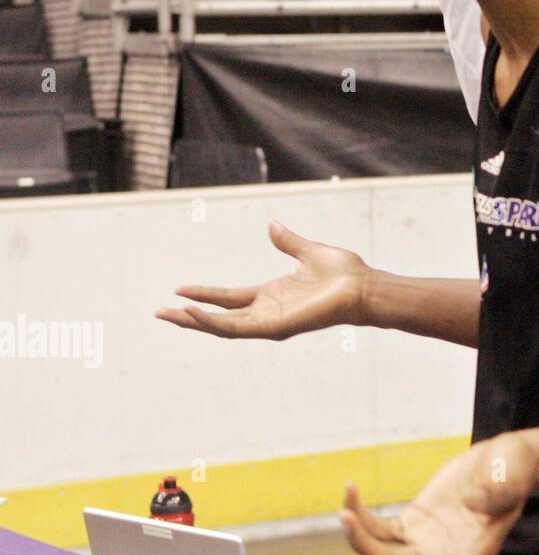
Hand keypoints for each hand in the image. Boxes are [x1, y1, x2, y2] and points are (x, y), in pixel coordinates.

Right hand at [156, 221, 367, 339]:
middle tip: (159, 311)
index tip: (180, 288)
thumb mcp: (309, 252)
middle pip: (219, 317)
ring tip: (167, 314)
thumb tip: (273, 225)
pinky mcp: (275, 328)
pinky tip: (194, 312)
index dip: (205, 295)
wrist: (363, 286)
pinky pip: (237, 328)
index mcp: (272, 295)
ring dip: (195, 321)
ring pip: (223, 327)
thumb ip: (288, 241)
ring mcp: (270, 322)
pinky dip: (214, 322)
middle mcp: (268, 311)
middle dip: (190, 316)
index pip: (229, 299)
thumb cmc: (344, 273)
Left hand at [340, 434, 536, 554]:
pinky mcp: (412, 524)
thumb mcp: (512, 476)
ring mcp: (424, 542)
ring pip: (382, 554)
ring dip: (359, 540)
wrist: (506, 459)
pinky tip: (350, 490)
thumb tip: (475, 500)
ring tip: (345, 514)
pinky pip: (379, 529)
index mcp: (473, 550)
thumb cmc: (516, 467)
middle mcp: (445, 554)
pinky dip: (361, 515)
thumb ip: (499, 491)